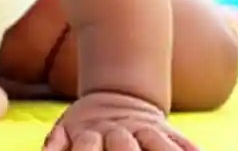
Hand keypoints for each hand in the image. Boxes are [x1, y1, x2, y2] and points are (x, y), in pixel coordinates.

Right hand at [43, 92, 197, 150]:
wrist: (116, 93)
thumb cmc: (145, 128)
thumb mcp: (169, 134)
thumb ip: (184, 146)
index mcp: (145, 132)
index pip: (157, 146)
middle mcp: (117, 132)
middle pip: (122, 146)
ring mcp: (91, 129)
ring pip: (87, 144)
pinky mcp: (67, 128)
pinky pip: (56, 138)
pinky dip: (53, 148)